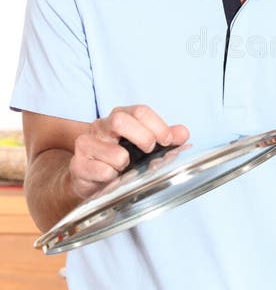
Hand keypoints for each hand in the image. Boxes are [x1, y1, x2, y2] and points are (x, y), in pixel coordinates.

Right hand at [69, 105, 188, 199]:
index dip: (158, 126)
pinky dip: (113, 178)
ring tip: (125, 169)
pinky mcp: (78, 165)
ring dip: (127, 164)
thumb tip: (183, 133)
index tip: (167, 141)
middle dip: (143, 138)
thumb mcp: (144, 145)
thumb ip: (166, 137)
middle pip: (121, 120)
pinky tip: (112, 178)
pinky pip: (102, 172)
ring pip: (115, 153)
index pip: (140, 111)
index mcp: (120, 116)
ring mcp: (87, 144)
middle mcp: (101, 126)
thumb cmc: (120, 157)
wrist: (90, 179)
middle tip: (150, 151)